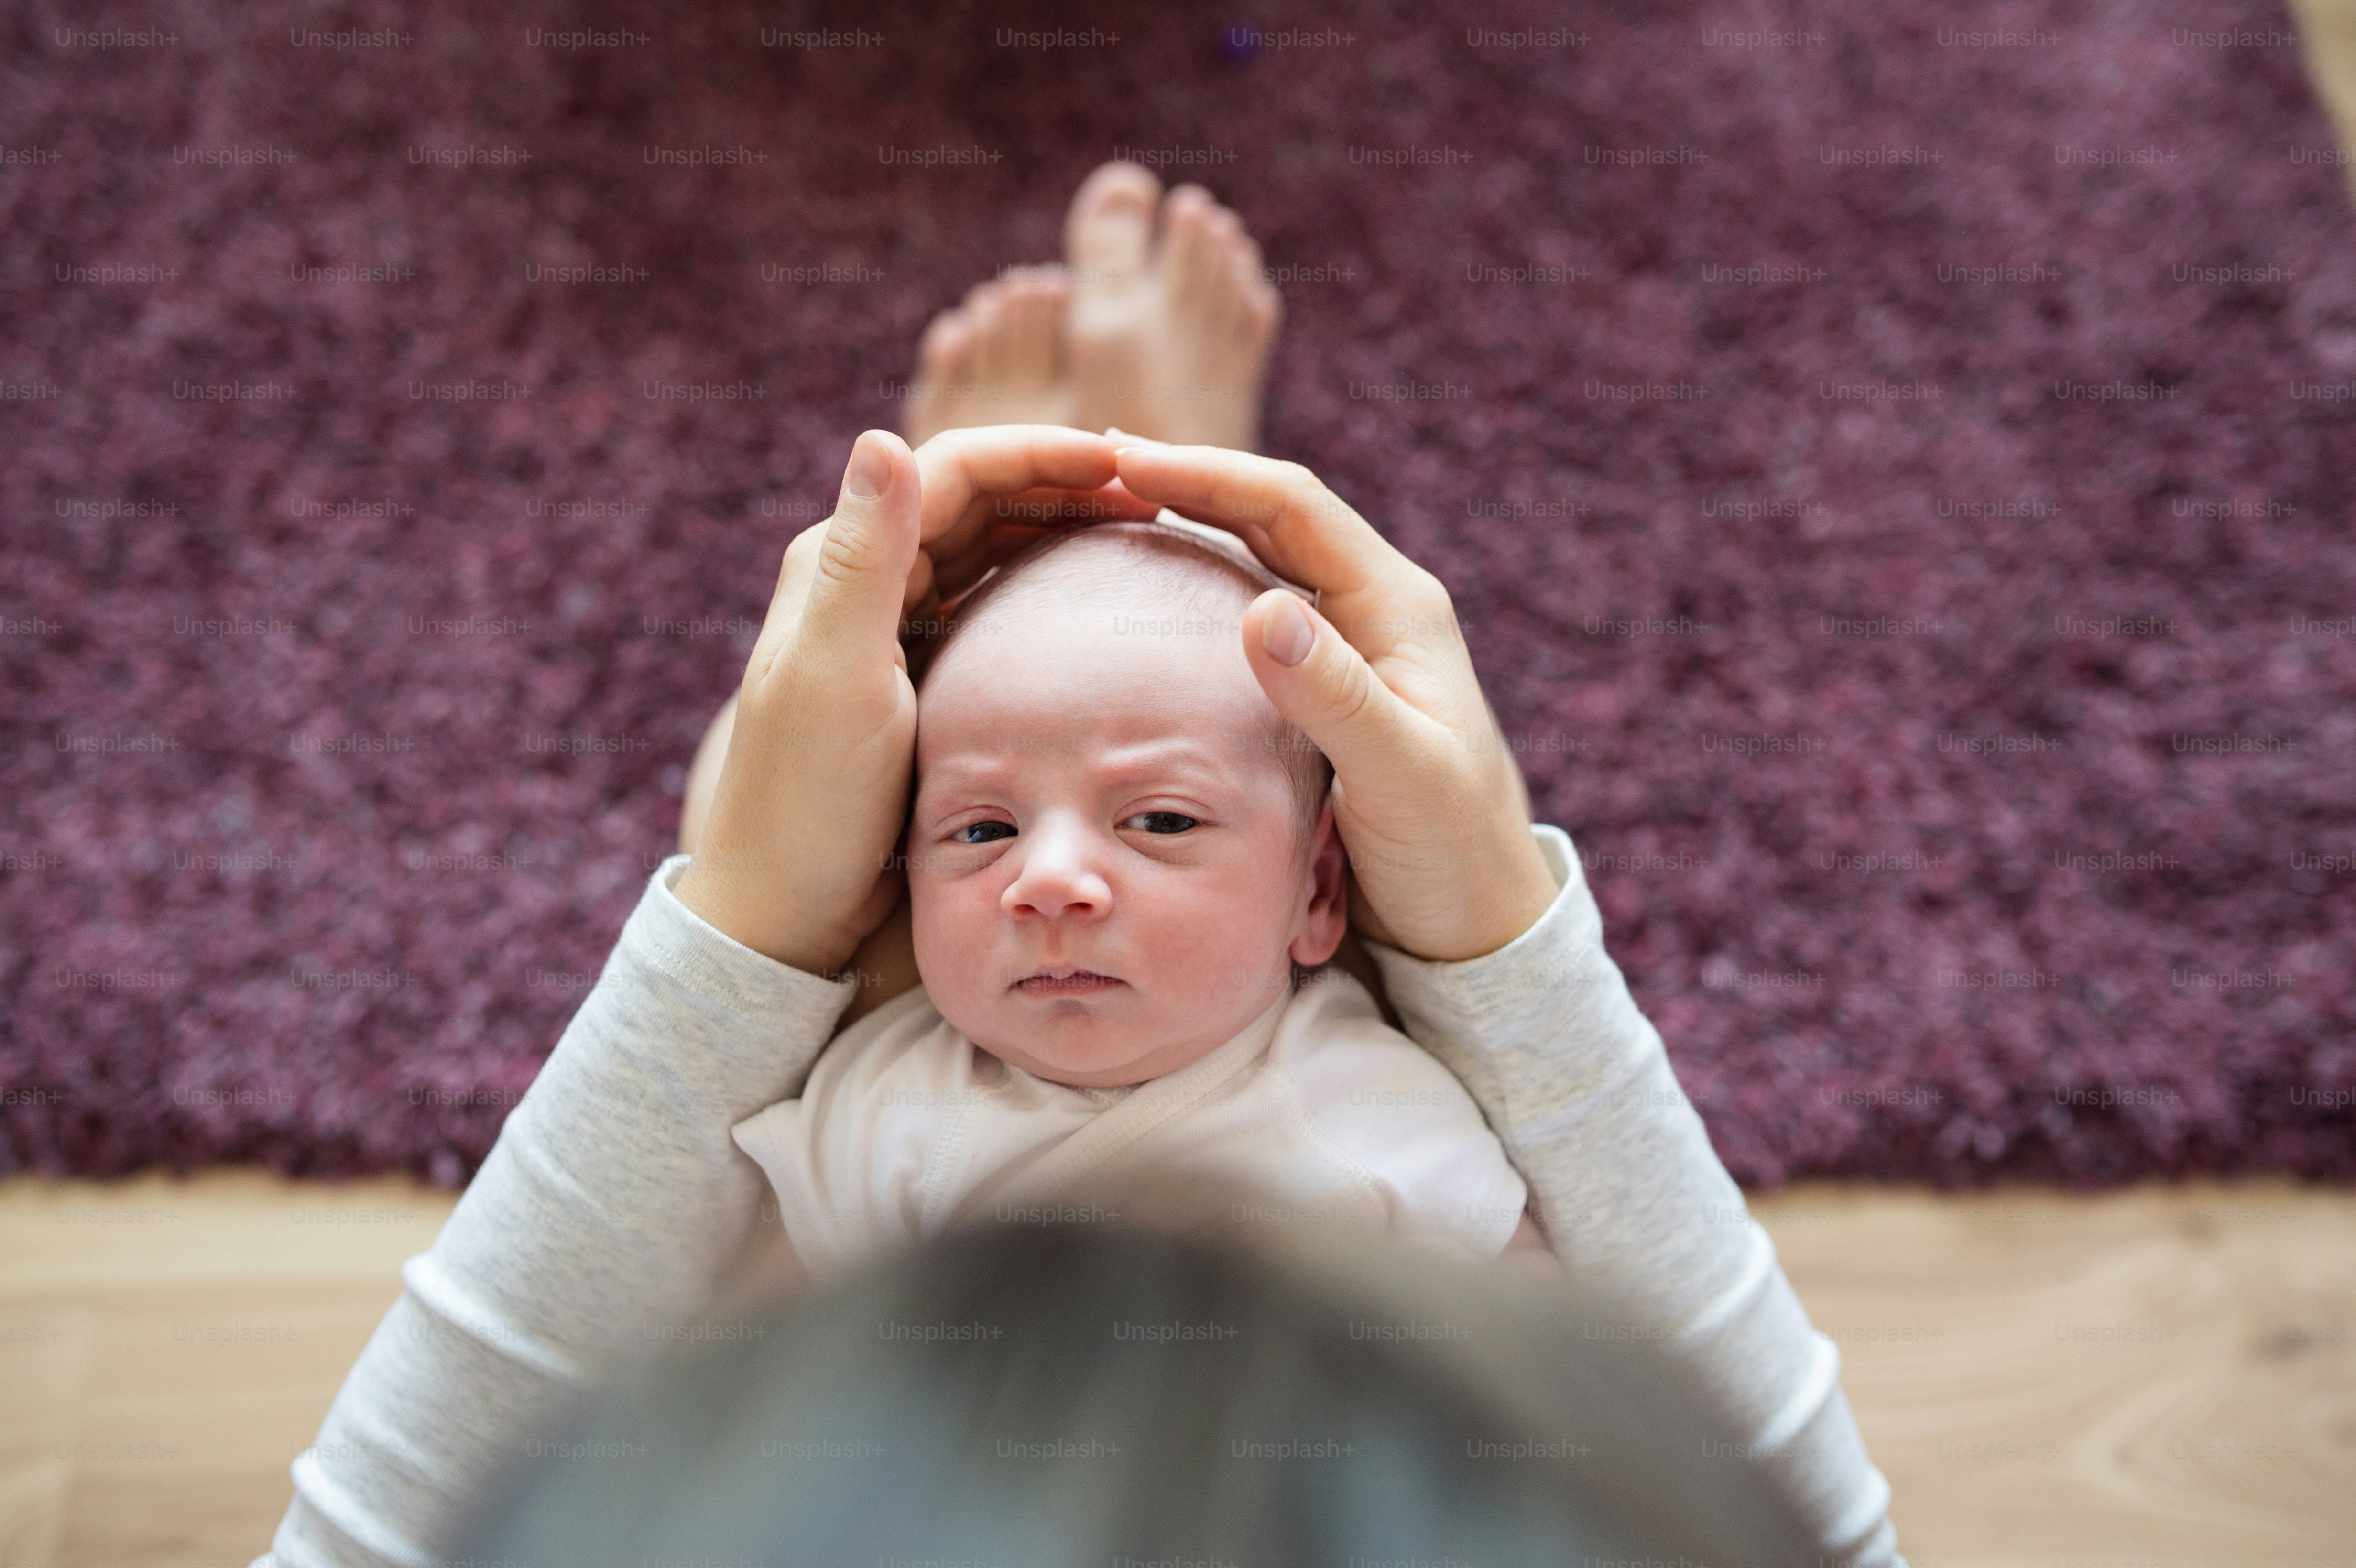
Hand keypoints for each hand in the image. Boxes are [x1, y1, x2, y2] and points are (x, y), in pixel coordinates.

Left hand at [672, 427, 1150, 973]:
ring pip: (988, 544)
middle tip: (1153, 497)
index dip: (1038, 453)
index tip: (1123, 463)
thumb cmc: (807, 803)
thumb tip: (881, 435)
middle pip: (977, 496)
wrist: (786, 906)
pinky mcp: (915, 672)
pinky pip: (989, 601)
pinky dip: (1044, 584)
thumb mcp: (838, 678)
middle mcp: (861, 580)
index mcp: (837, 562)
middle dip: (1064, 482)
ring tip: (1139, 537)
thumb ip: (863, 561)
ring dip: (1060, 527)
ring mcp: (889, 626)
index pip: (952, 468)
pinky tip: (1094, 601)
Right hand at [1109, 443, 1559, 962]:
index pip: (1290, 504)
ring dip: (1187, 528)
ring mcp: (1350, 648)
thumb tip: (1263, 609)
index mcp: (1398, 605)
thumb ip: (1336, 696)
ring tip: (1102, 516)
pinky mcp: (1325, 691)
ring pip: (1257, 558)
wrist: (1479, 925)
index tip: (1120, 461)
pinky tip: (1142, 604)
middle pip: (1269, 515)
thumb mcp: (1399, 777)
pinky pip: (1251, 618)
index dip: (1205, 473)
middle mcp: (1374, 611)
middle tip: (1092, 468)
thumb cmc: (1453, 853)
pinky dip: (1195, 594)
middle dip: (1185, 482)